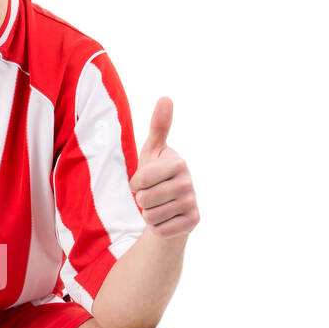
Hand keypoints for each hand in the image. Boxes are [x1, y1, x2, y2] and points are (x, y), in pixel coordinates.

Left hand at [129, 97, 199, 237]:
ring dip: (149, 214)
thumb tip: (166, 97)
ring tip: (159, 206)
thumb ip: (158, 127)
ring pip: (150, 216)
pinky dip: (158, 227)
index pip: (140, 180)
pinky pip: (160, 230)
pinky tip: (167, 219)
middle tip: (153, 196)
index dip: (135, 184)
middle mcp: (189, 182)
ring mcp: (192, 203)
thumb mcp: (153, 151)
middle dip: (142, 201)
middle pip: (144, 199)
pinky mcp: (193, 221)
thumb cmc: (158, 176)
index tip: (143, 181)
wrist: (171, 208)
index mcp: (178, 163)